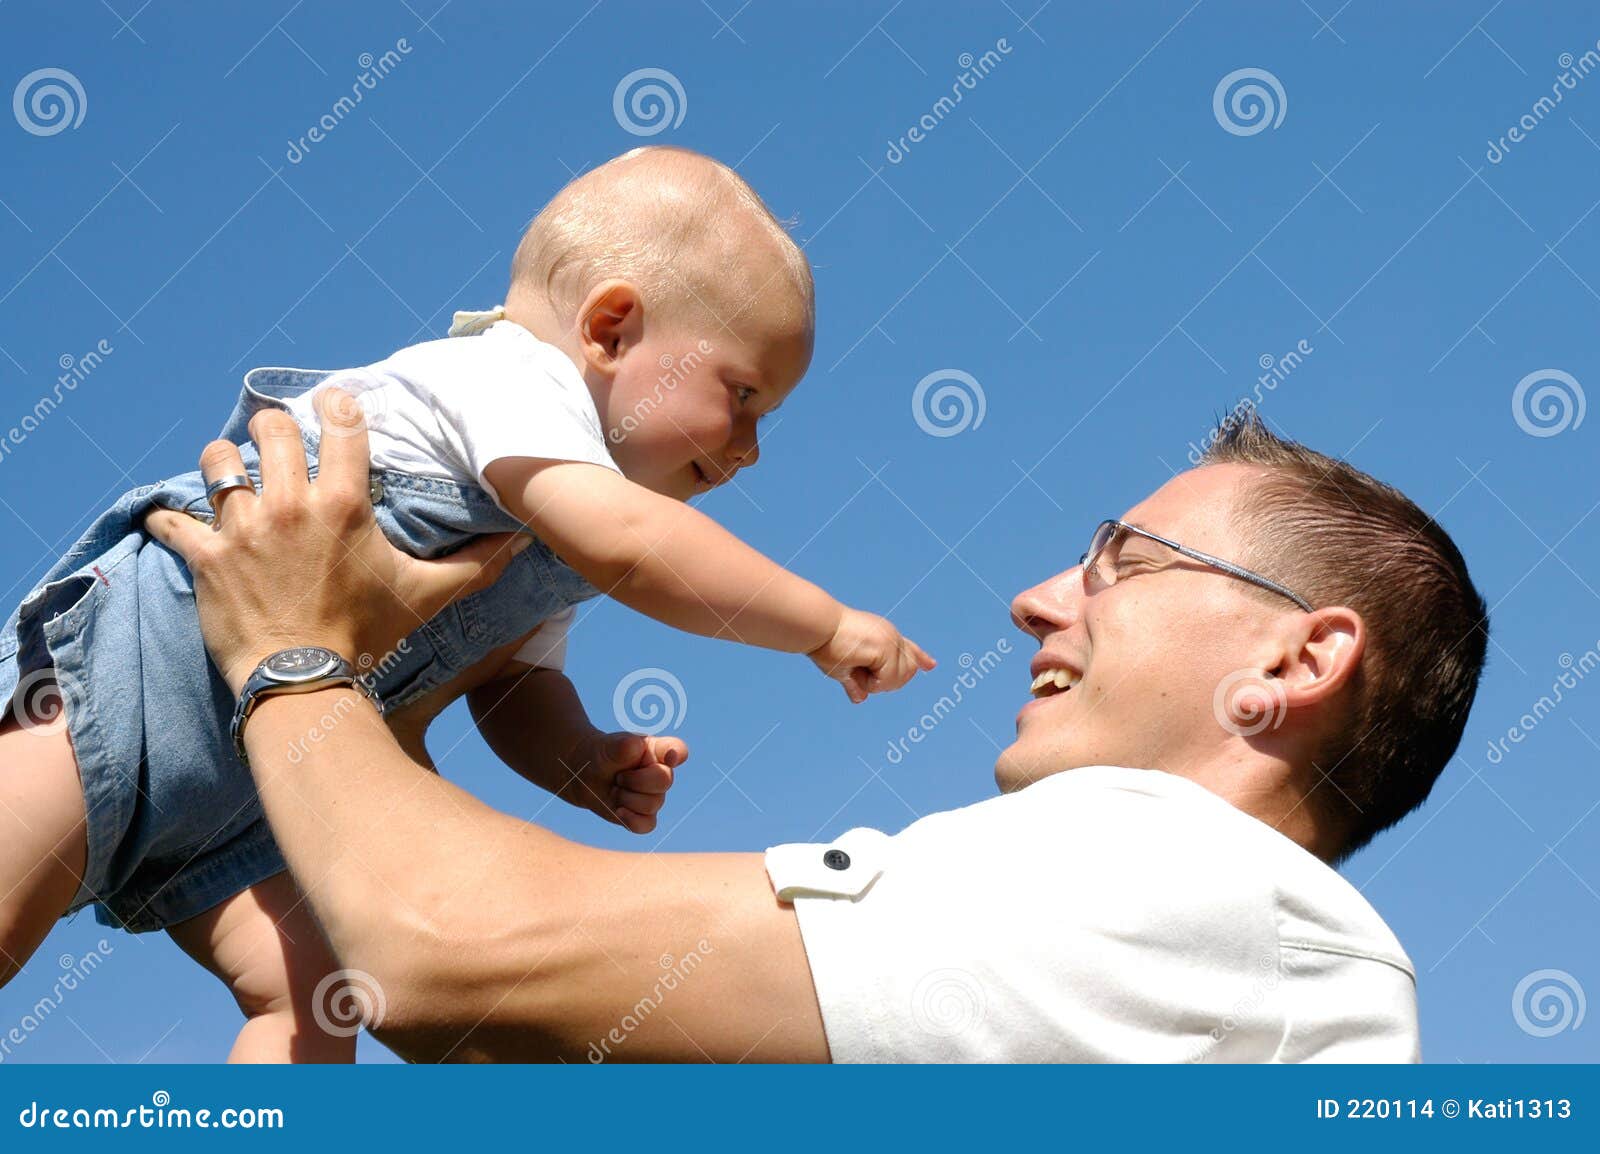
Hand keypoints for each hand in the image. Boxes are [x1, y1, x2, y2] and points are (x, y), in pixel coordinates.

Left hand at [143, 388, 525, 693]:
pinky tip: (168, 519)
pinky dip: (166, 519)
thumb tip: (523, 541)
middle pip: (272, 430)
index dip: (337, 403)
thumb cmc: (367, 635)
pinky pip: (172, 523)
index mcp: (343, 504)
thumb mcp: (427, 597)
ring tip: (228, 467)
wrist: (304, 681)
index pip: (341, 426)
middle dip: (273, 426)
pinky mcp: (207, 558)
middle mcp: (290, 505)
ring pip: (219, 462)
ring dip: (222, 459)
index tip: (332, 400)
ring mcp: (244, 529)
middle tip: (276, 435)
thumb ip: (475, 565)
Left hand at [553, 731, 684, 834]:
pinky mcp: (644, 816)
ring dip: (626, 797)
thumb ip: (623, 745)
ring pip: (652, 805)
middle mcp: (661, 773)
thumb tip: (636, 746)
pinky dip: (631, 820)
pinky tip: (618, 810)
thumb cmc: (603, 755)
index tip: (670, 757)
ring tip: (615, 788)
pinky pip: (647, 825)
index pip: (677, 750)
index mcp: (657, 750)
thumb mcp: (609, 747)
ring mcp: (654, 796)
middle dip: (635, 780)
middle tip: (618, 776)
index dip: (677, 754)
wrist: (586, 775)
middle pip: (664, 781)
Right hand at [807, 607, 934, 702]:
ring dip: (877, 683)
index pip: (908, 648)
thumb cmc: (824, 645)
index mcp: (883, 636)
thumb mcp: (844, 667)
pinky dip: (872, 682)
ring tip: (856, 668)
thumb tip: (860, 699)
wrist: (817, 629)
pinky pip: (888, 679)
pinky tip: (857, 668)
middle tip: (861, 674)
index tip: (931, 665)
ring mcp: (890, 640)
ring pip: (901, 677)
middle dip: (888, 682)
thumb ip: (855, 682)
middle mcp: (891, 636)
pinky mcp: (886, 647)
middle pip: (909, 670)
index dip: (920, 658)